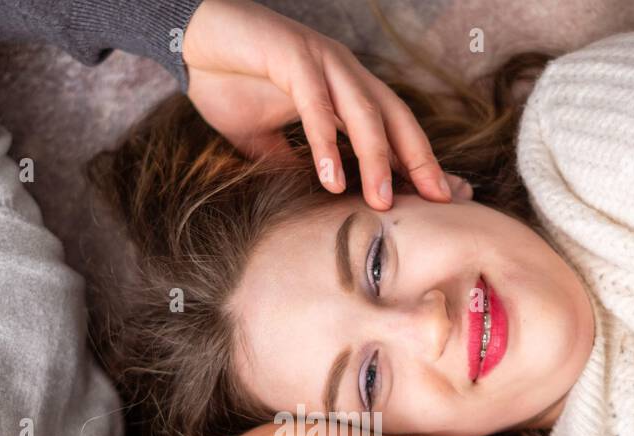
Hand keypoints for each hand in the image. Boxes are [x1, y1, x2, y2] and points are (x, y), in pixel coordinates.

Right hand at [180, 0, 464, 209]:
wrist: (188, 36)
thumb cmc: (226, 80)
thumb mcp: (261, 137)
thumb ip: (287, 162)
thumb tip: (305, 197)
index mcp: (343, 91)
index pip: (393, 130)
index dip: (419, 163)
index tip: (445, 198)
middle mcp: (343, 73)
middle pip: (395, 119)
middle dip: (420, 160)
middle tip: (439, 200)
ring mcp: (322, 61)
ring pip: (363, 113)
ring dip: (378, 158)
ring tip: (382, 201)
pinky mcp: (293, 55)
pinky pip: (316, 105)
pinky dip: (325, 143)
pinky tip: (330, 179)